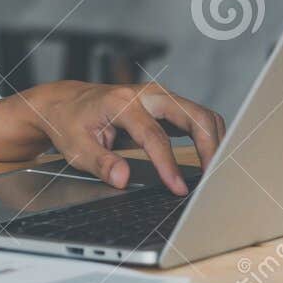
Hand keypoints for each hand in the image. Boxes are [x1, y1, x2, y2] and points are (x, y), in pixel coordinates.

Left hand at [0, 81, 226, 195]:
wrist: (65, 102)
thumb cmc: (70, 124)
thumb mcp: (75, 147)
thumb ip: (100, 163)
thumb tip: (123, 179)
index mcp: (121, 103)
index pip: (153, 135)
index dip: (168, 164)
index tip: (179, 189)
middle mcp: (145, 94)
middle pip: (191, 114)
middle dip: (209, 145)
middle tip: (215, 178)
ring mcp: (158, 96)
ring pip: (200, 112)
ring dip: (214, 140)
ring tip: (216, 172)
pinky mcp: (166, 104)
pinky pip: (196, 116)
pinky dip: (209, 135)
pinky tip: (210, 159)